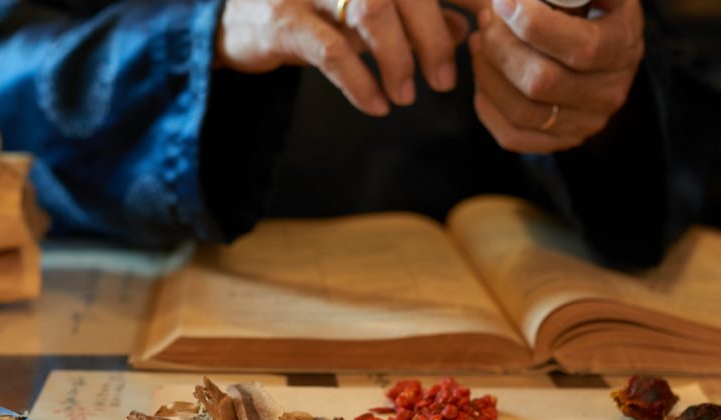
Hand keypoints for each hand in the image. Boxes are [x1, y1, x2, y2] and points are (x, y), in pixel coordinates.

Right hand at [215, 0, 469, 115]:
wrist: (234, 20)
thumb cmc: (309, 13)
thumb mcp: (362, 11)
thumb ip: (412, 15)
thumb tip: (462, 27)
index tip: (488, 28)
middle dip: (431, 40)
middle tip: (443, 81)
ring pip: (372, 16)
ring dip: (397, 61)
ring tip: (406, 97)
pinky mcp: (285, 19)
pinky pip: (333, 52)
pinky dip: (360, 82)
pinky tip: (375, 105)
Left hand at [468, 0, 643, 152]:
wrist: (600, 46)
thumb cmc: (589, 7)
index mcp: (622, 49)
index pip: (581, 48)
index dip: (533, 25)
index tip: (504, 2)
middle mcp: (609, 93)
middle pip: (542, 82)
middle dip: (501, 47)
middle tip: (486, 20)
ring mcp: (584, 123)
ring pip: (522, 111)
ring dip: (487, 73)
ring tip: (479, 42)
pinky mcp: (558, 141)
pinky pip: (511, 136)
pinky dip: (487, 105)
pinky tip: (483, 74)